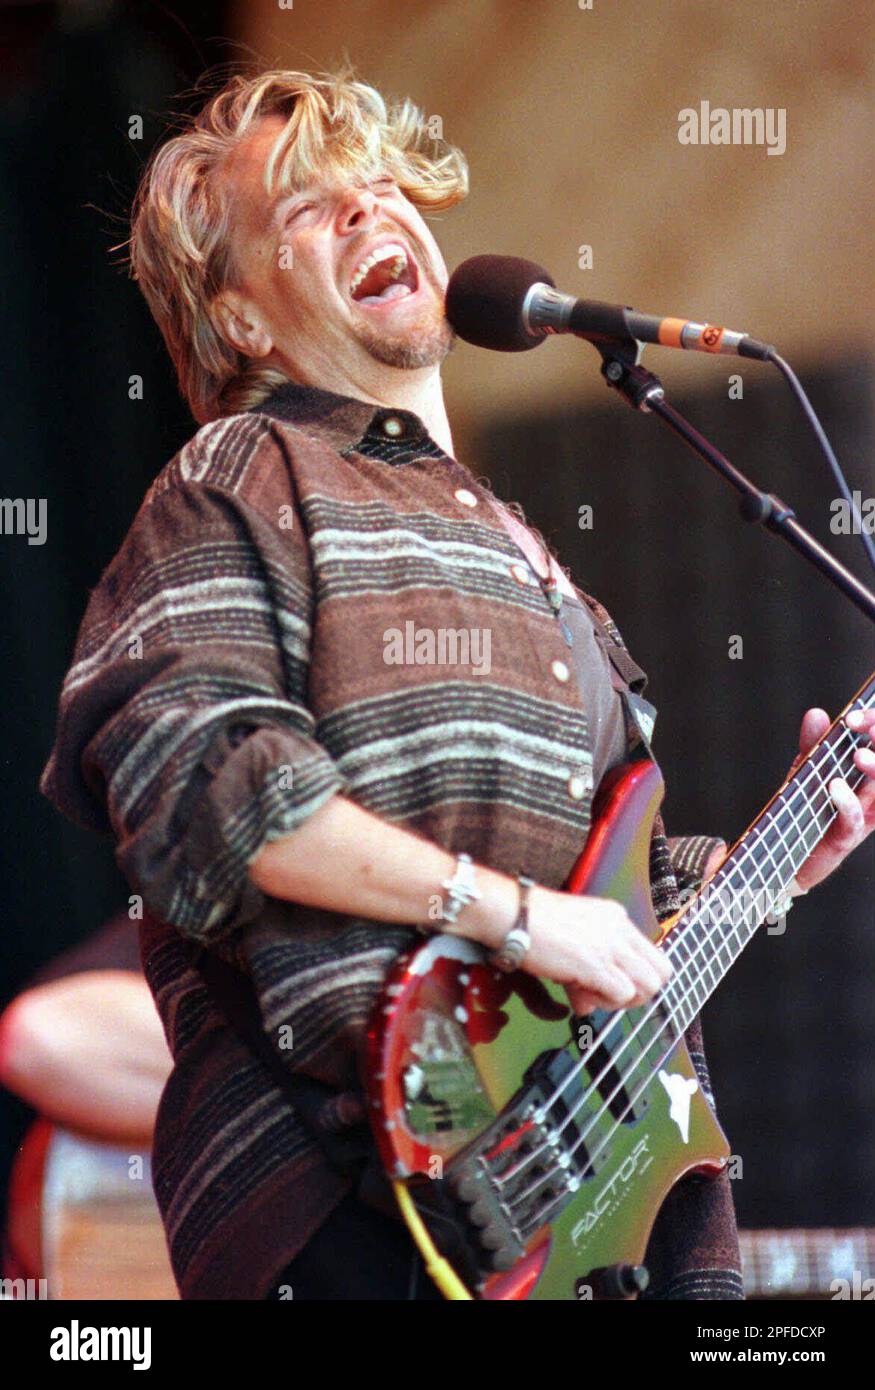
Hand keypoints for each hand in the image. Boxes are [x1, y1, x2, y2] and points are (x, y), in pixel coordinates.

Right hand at [523, 886, 672, 1015]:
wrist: (511, 914)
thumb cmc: (530, 924)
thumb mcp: (571, 940)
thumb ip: (587, 968)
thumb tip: (588, 1005)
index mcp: (615, 917)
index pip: (651, 955)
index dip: (633, 978)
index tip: (606, 984)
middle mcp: (619, 928)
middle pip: (660, 972)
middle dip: (636, 994)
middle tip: (605, 996)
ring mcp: (610, 944)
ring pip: (649, 986)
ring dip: (622, 1001)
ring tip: (589, 994)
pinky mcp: (596, 962)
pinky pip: (622, 994)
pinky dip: (604, 1003)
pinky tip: (578, 993)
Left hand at [790, 706, 874, 891]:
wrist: (791, 851)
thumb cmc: (808, 807)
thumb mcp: (808, 770)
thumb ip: (814, 745)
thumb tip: (816, 714)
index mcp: (865, 771)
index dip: (874, 724)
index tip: (855, 717)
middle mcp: (870, 791)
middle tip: (869, 729)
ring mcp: (863, 813)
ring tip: (858, 756)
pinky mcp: (848, 836)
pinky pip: (855, 818)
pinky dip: (848, 802)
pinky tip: (835, 788)